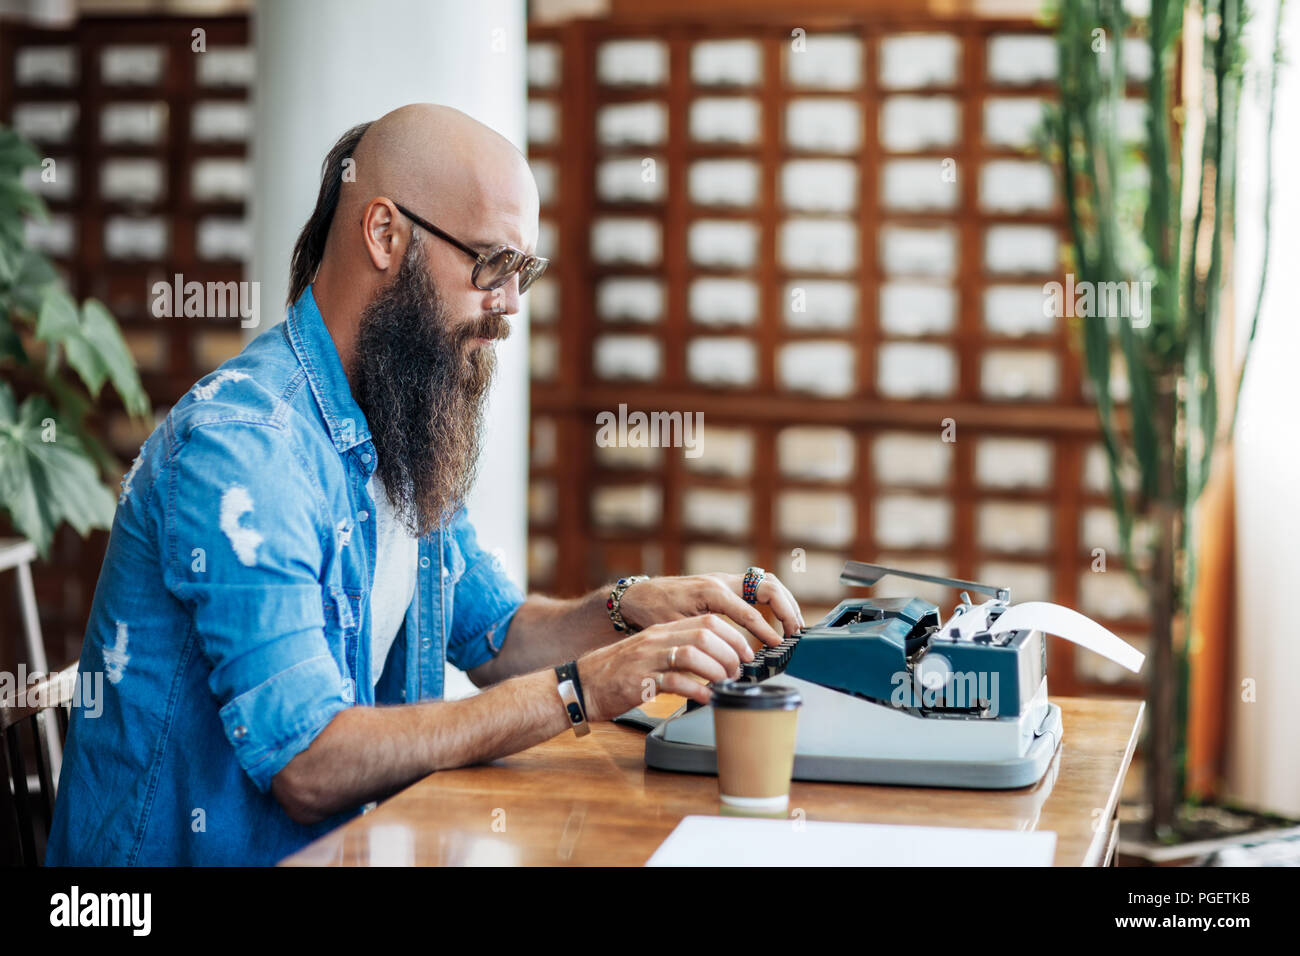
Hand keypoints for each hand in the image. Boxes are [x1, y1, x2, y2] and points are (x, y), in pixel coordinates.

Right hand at [577, 614, 756, 719]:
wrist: (582, 683)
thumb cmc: (620, 672)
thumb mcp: (653, 653)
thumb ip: (680, 652)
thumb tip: (716, 661)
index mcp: (663, 630)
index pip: (708, 622)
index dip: (733, 637)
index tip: (746, 654)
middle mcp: (657, 639)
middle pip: (705, 634)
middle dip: (729, 654)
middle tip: (737, 672)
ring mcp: (647, 659)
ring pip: (691, 654)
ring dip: (716, 670)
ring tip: (723, 684)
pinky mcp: (638, 681)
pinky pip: (672, 681)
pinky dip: (694, 689)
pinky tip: (704, 697)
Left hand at [617, 571, 803, 644]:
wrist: (638, 596)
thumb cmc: (654, 611)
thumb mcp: (677, 628)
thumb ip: (704, 638)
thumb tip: (725, 657)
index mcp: (712, 591)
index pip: (749, 610)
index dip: (766, 629)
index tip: (778, 645)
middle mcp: (722, 581)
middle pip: (768, 586)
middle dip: (787, 608)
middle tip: (796, 632)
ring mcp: (725, 579)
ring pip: (766, 582)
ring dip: (785, 601)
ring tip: (794, 625)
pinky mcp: (724, 584)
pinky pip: (757, 587)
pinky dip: (773, 600)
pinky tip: (778, 618)